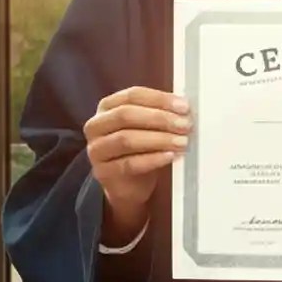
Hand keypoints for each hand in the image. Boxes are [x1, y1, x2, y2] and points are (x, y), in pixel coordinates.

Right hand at [84, 87, 191, 236]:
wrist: (128, 185)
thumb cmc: (139, 149)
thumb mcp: (146, 127)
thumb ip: (160, 113)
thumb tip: (184, 107)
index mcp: (107, 106)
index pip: (133, 95)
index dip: (159, 99)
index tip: (183, 107)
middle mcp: (96, 125)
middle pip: (126, 115)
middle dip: (159, 119)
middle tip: (184, 125)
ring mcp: (96, 150)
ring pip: (126, 139)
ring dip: (158, 139)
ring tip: (181, 142)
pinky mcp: (103, 172)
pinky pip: (129, 164)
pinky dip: (152, 159)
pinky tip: (169, 156)